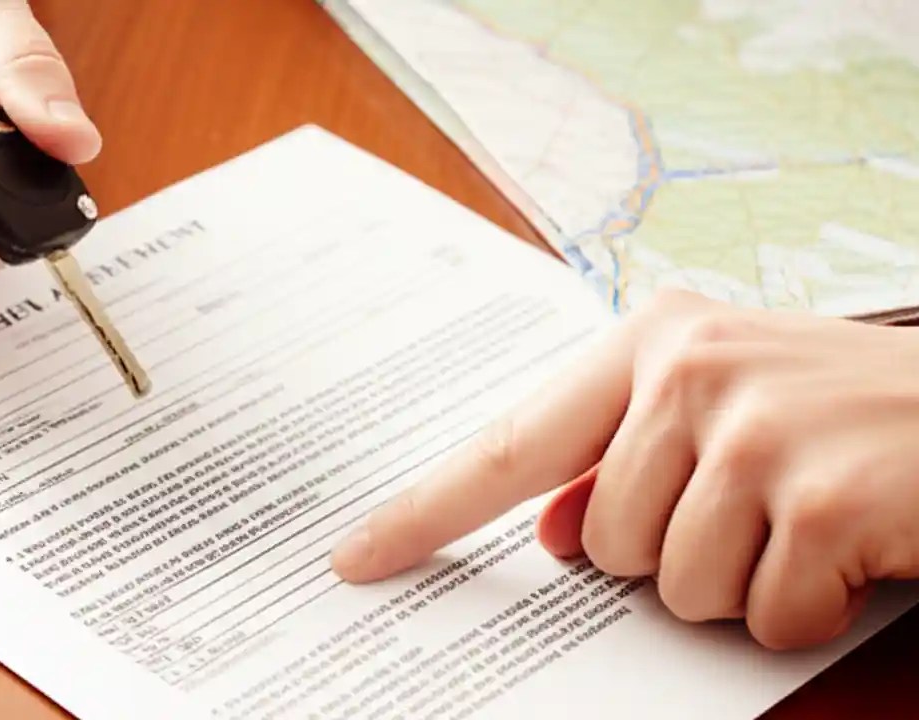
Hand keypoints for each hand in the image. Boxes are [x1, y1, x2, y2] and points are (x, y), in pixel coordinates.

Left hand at [330, 289, 918, 649]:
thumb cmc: (844, 414)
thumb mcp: (724, 412)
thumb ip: (624, 464)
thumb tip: (557, 534)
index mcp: (651, 342)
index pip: (510, 445)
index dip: (427, 509)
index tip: (357, 558)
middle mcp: (691, 370)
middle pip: (603, 545)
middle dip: (676, 556)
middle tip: (760, 504)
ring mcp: (755, 429)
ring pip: (673, 588)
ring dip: (744, 582)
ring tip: (807, 518)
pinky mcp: (823, 497)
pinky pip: (762, 617)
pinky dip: (808, 608)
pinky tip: (852, 547)